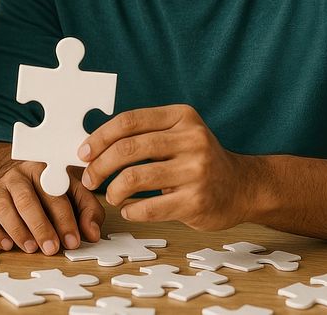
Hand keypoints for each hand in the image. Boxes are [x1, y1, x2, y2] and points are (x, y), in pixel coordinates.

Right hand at [0, 159, 104, 254]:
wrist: (20, 180)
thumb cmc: (52, 191)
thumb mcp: (74, 194)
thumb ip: (87, 211)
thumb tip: (92, 233)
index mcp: (42, 169)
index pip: (53, 193)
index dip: (64, 219)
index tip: (72, 241)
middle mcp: (17, 176)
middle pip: (26, 200)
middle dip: (40, 226)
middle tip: (51, 248)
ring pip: (3, 207)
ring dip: (17, 230)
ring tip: (31, 248)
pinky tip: (7, 245)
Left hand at [79, 104, 256, 230]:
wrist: (243, 187)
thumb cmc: (198, 160)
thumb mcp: (179, 133)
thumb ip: (144, 133)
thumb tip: (92, 144)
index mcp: (182, 117)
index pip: (129, 121)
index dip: (99, 137)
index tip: (83, 152)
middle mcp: (192, 139)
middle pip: (128, 148)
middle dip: (100, 165)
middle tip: (89, 178)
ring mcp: (196, 171)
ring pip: (135, 177)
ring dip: (113, 190)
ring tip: (112, 196)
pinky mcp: (196, 201)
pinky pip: (149, 207)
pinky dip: (131, 210)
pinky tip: (129, 209)